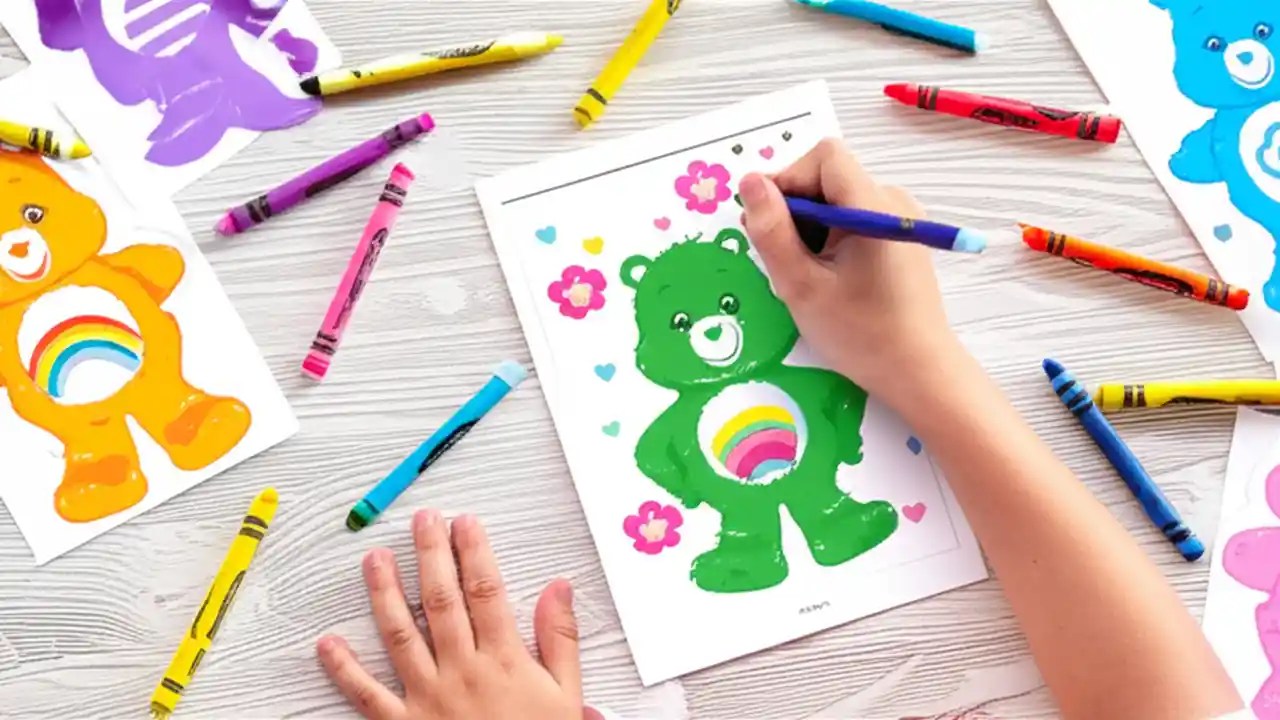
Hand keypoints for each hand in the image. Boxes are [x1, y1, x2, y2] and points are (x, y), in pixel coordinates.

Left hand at [317, 510, 584, 719]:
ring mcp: (428, 698)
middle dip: (431, 555)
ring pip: (401, 635)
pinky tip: (328, 642)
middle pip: (442, 601)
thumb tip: (559, 587)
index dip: (474, 551)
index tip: (464, 523)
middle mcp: (462, 672)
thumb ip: (561, 640)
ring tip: (375, 558)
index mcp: (504, 661)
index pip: (485, 591)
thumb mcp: (567, 696)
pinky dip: (344, 669)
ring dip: (385, 593)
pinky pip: (367, 695)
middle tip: (422, 520)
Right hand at [739, 139, 957, 412]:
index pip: (824, 157)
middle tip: (779, 257)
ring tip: (805, 273)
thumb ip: (772, 231)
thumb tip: (749, 183)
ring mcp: (900, 219)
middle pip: (830, 177)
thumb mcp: (802, 285)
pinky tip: (827, 277)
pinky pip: (854, 218)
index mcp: (873, 206)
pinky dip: (831, 238)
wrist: (918, 371)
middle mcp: (893, 201)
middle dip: (796, 208)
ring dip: (810, 227)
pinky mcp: (901, 237)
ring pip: (839, 199)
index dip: (787, 178)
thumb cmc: (861, 333)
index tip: (766, 220)